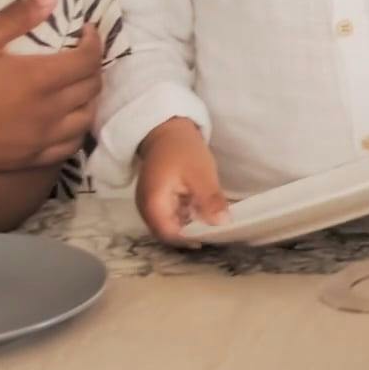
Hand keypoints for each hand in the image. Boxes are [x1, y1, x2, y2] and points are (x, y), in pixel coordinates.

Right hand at [0, 0, 103, 172]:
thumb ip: (17, 17)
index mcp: (40, 78)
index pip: (89, 59)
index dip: (95, 42)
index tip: (85, 32)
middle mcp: (49, 110)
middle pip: (92, 88)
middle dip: (92, 66)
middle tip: (79, 54)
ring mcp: (42, 138)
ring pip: (86, 118)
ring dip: (88, 98)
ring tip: (75, 85)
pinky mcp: (31, 159)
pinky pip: (69, 146)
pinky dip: (76, 130)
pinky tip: (66, 120)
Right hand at [133, 119, 230, 245]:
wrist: (167, 130)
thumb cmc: (183, 150)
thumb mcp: (201, 173)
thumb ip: (210, 200)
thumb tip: (222, 224)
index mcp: (153, 203)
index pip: (170, 235)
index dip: (191, 239)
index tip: (214, 237)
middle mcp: (146, 209)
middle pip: (169, 234)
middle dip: (192, 235)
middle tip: (216, 233)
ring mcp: (149, 206)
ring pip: (171, 226)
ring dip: (190, 227)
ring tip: (212, 224)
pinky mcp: (156, 201)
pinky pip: (171, 217)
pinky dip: (186, 218)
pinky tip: (202, 214)